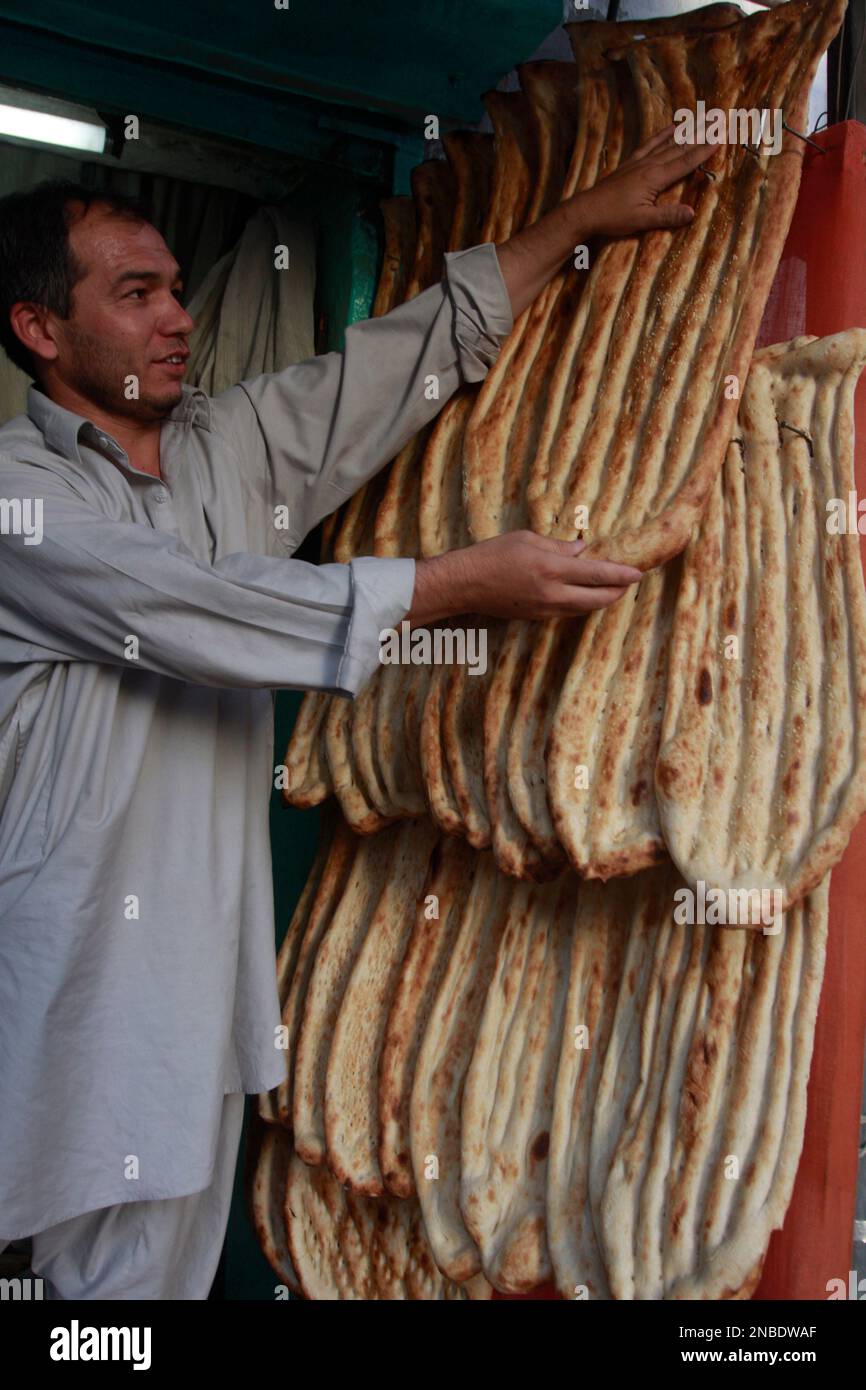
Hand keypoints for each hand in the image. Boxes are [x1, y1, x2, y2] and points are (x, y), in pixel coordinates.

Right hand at [408, 531, 643, 624]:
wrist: (465, 585)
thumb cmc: (492, 555)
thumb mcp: (527, 539)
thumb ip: (559, 546)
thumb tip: (582, 550)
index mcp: (552, 569)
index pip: (597, 573)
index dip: (621, 574)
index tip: (638, 573)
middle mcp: (552, 593)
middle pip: (597, 599)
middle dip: (617, 592)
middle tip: (628, 583)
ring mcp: (545, 609)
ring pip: (584, 609)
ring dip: (600, 600)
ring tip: (611, 589)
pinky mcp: (536, 617)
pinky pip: (568, 612)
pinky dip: (581, 604)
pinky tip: (584, 595)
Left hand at [574, 123, 712, 237]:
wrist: (586, 210)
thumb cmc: (613, 217)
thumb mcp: (641, 221)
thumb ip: (667, 216)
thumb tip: (692, 213)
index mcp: (654, 177)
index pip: (685, 162)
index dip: (703, 151)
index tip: (720, 137)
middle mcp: (649, 164)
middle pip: (680, 147)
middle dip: (700, 135)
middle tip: (718, 120)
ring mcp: (639, 161)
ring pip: (667, 143)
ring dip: (686, 131)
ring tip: (701, 118)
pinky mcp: (631, 163)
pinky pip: (650, 144)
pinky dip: (662, 134)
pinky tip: (671, 127)